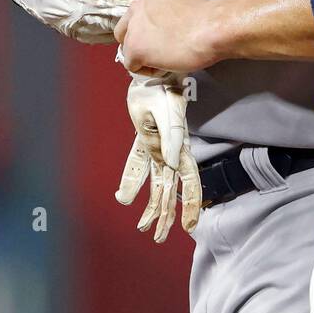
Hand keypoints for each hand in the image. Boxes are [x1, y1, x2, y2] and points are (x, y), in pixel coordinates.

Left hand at [114, 75, 201, 243]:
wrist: (150, 74)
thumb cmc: (162, 90)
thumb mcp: (166, 113)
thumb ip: (169, 138)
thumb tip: (172, 165)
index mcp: (179, 147)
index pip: (188, 181)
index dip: (190, 203)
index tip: (188, 226)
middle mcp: (171, 152)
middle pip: (170, 190)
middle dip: (166, 214)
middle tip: (160, 238)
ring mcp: (157, 148)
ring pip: (155, 184)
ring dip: (150, 206)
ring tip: (144, 228)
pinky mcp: (144, 142)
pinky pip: (137, 166)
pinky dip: (131, 182)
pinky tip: (123, 197)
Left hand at [115, 0, 219, 73]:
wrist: (211, 28)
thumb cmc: (206, 18)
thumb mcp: (183, 5)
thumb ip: (168, 13)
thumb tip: (171, 25)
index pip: (136, 17)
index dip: (146, 31)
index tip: (158, 39)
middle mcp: (137, 10)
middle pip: (124, 33)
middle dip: (137, 44)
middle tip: (155, 52)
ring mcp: (134, 30)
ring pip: (128, 51)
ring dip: (144, 58)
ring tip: (166, 60)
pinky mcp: (135, 50)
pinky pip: (133, 66)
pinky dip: (148, 70)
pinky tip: (165, 66)